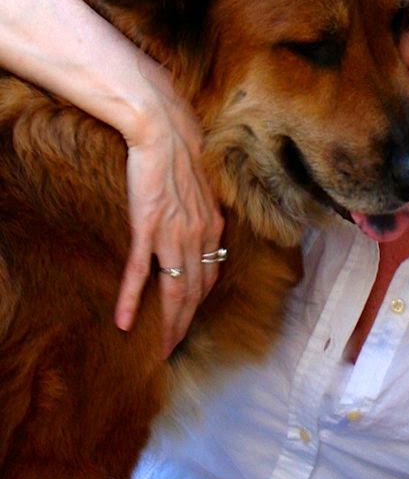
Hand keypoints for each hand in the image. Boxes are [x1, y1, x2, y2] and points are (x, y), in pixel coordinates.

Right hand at [114, 70, 222, 358]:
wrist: (165, 130)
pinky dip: (133, 299)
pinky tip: (125, 322)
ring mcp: (174, 234)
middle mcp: (199, 236)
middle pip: (194, 292)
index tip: (190, 319)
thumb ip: (203, 214)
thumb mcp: (203, 190)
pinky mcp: (148, 227)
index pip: (210, 277)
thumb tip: (204, 230)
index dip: (199, 303)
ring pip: (174, 289)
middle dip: (185, 324)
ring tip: (159, 348)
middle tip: (172, 348)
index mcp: (214, 227)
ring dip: (167, 323)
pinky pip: (141, 272)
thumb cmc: (183, 154)